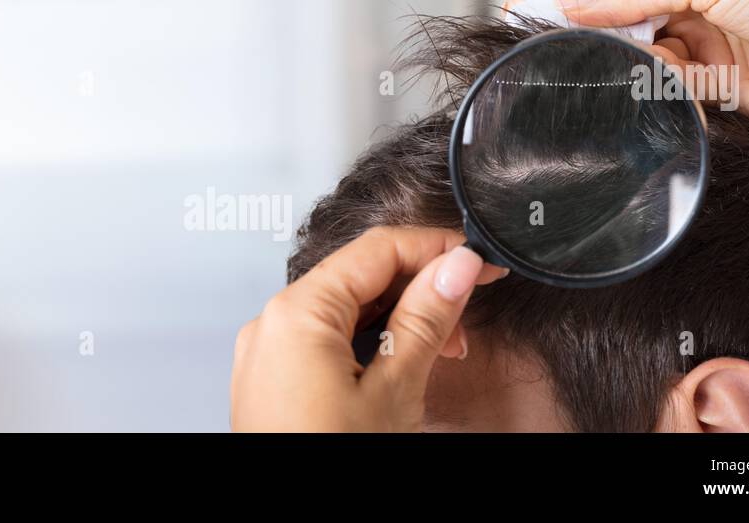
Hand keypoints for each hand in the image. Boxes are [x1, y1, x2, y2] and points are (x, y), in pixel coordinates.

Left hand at [230, 227, 506, 431]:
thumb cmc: (326, 461)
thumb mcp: (392, 392)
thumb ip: (425, 321)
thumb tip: (456, 269)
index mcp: (295, 313)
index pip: (377, 249)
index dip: (438, 248)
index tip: (481, 261)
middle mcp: (271, 325)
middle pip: (359, 276)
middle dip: (419, 288)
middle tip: (470, 310)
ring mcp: (267, 355)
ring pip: (343, 311)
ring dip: (397, 319)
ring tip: (442, 350)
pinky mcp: (273, 382)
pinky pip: (325, 342)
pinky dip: (367, 345)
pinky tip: (401, 367)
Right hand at [563, 0, 748, 142]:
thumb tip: (573, 6)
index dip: (601, 7)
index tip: (574, 15)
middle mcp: (700, 11)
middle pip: (633, 28)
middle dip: (623, 35)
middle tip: (623, 38)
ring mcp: (708, 52)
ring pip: (647, 64)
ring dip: (649, 63)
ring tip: (670, 57)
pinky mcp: (717, 94)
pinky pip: (672, 95)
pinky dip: (672, 89)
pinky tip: (687, 76)